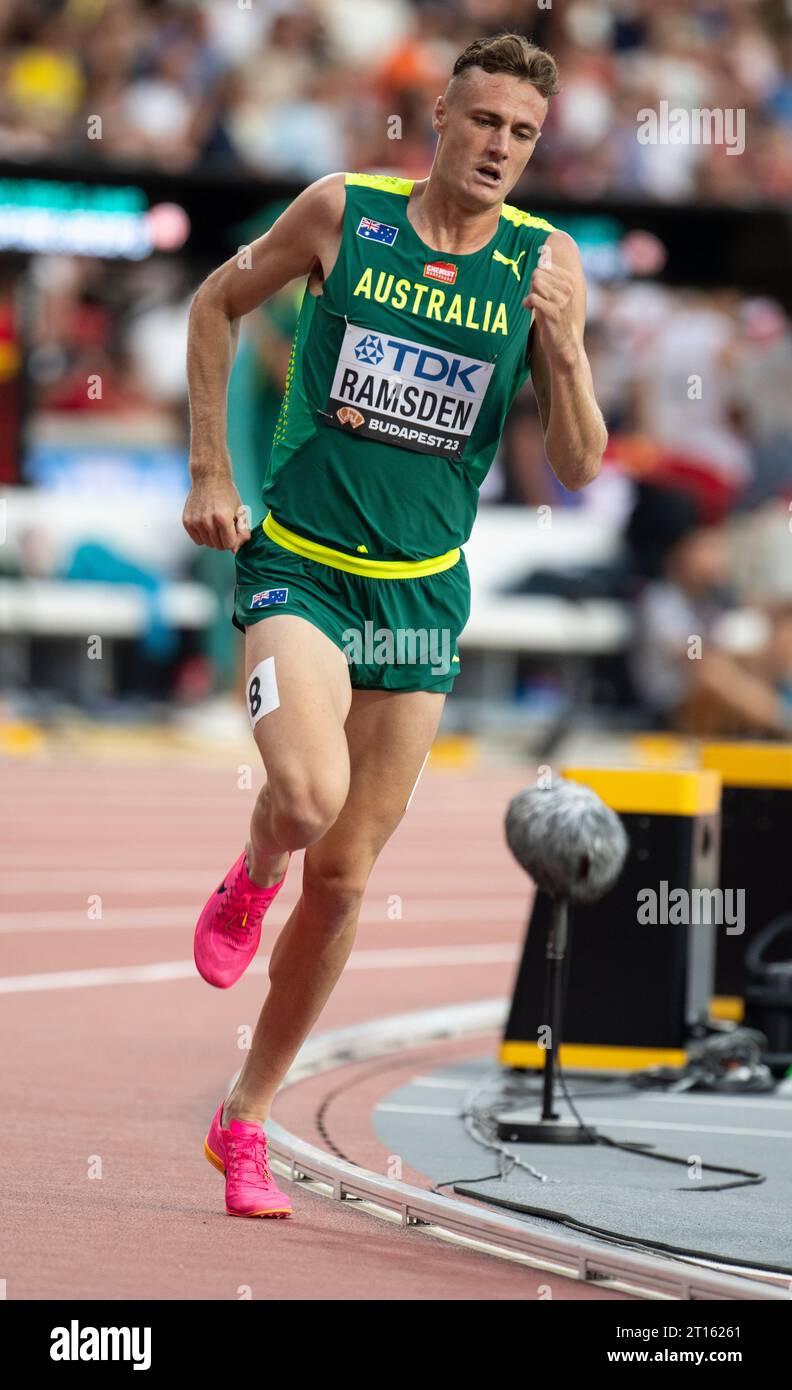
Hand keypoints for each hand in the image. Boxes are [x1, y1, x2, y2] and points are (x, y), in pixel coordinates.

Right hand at [182, 474, 250, 552]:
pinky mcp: (187, 522)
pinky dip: (203, 535)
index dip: (234, 539)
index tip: (233, 530)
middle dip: (224, 538)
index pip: (229, 545)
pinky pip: (198, 540)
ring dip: (213, 537)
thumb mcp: (239, 511)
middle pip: (219, 546)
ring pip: (208, 544)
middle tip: (224, 524)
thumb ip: (241, 532)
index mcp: (223, 519)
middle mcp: (207, 521)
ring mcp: (195, 522)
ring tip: (215, 522)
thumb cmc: (227, 495)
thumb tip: (235, 551)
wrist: (209, 477)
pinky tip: (206, 522)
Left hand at [523, 250, 578, 366]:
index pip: (544, 265)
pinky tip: (530, 310)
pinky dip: (527, 303)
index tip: (541, 291)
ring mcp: (562, 299)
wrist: (562, 343)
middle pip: (538, 273)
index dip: (537, 278)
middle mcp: (568, 287)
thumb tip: (543, 252)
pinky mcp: (553, 311)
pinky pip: (532, 297)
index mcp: (569, 280)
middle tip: (536, 300)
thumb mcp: (553, 293)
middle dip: (532, 287)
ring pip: (535, 283)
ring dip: (530, 295)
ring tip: (534, 305)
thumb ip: (547, 275)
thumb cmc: (553, 316)